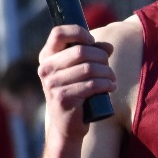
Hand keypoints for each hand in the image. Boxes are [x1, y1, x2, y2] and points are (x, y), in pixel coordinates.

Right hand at [36, 24, 114, 141]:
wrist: (67, 124)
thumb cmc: (76, 92)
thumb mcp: (80, 71)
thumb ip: (92, 55)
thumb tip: (108, 47)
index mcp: (47, 57)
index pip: (58, 33)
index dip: (79, 33)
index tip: (92, 42)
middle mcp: (46, 69)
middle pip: (81, 50)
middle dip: (101, 57)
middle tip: (108, 68)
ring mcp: (52, 84)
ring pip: (90, 68)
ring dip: (107, 73)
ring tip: (111, 79)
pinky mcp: (63, 98)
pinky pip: (92, 85)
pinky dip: (107, 85)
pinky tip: (110, 87)